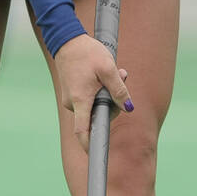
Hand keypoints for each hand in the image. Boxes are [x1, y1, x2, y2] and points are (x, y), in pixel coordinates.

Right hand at [54, 33, 133, 153]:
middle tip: (123, 77)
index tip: (96, 155)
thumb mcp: (108, 69)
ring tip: (115, 71)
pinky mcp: (72, 93)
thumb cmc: (88, 53)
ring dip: (108, 93)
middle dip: (113, 103)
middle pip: (97, 115)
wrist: (68, 40)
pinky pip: (90, 99)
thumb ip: (119, 90)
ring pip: (95, 105)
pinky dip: (100, 90)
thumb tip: (128, 108)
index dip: (89, 145)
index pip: (82, 131)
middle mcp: (73, 103)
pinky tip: (106, 74)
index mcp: (80, 100)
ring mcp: (71, 98)